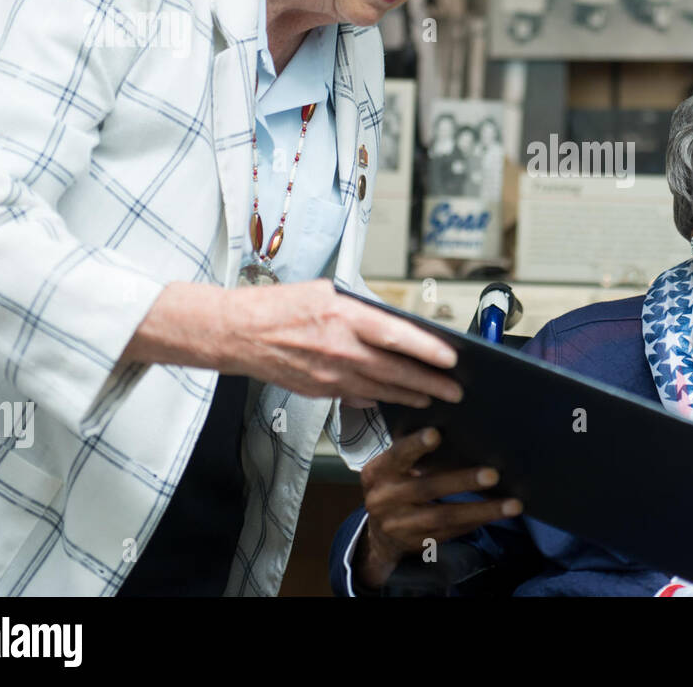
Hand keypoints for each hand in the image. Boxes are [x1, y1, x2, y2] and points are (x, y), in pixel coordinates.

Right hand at [123, 279, 460, 406]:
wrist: (236, 333)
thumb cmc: (278, 306)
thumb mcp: (325, 291)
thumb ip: (360, 307)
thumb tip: (392, 321)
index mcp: (344, 317)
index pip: (397, 336)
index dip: (428, 350)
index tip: (452, 359)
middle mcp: (340, 349)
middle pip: (395, 370)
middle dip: (430, 383)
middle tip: (455, 391)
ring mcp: (330, 375)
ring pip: (381, 390)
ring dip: (411, 396)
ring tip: (434, 399)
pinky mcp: (320, 391)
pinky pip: (358, 397)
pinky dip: (381, 399)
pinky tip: (398, 400)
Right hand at [355, 427, 522, 589]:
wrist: (377, 534)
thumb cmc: (393, 484)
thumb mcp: (392, 468)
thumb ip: (413, 454)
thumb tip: (459, 436)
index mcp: (378, 472)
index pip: (397, 456)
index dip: (415, 445)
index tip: (436, 434)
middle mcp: (385, 499)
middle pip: (427, 488)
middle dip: (462, 481)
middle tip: (492, 474)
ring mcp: (401, 525)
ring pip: (445, 517)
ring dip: (481, 510)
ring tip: (512, 504)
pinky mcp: (418, 543)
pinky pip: (452, 531)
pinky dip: (477, 521)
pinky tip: (497, 514)